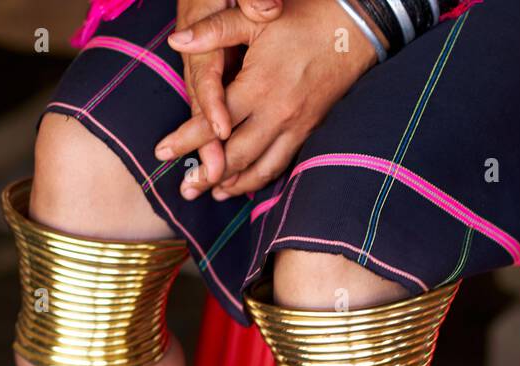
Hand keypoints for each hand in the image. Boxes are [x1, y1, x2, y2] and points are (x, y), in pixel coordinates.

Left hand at [158, 0, 380, 199]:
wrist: (358, 27)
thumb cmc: (304, 18)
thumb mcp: (256, 20)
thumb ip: (215, 30)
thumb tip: (176, 40)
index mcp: (259, 87)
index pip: (213, 123)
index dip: (185, 140)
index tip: (161, 153)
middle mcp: (277, 114)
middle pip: (235, 156)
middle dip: (206, 175)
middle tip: (184, 188)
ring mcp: (296, 126)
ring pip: (260, 168)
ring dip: (233, 184)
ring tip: (210, 194)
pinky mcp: (311, 130)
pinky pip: (282, 163)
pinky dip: (260, 178)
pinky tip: (244, 183)